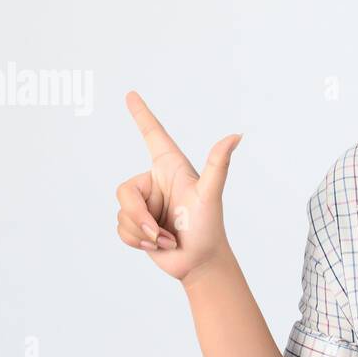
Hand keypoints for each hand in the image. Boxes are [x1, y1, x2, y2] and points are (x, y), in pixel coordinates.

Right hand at [114, 90, 241, 282]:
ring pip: (121, 213)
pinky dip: (136, 241)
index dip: (141, 115)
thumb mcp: (211, 194)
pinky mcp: (138, 223)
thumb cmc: (209, 227)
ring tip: (167, 238)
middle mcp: (156, 182)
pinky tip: (158, 245)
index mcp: (171, 168)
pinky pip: (120, 228)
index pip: (153, 135)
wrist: (201, 262)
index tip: (131, 94)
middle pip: (124, 192)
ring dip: (142, 233)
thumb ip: (218, 164)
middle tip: (161, 231)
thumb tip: (236, 136)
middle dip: (140, 217)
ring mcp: (146, 203)